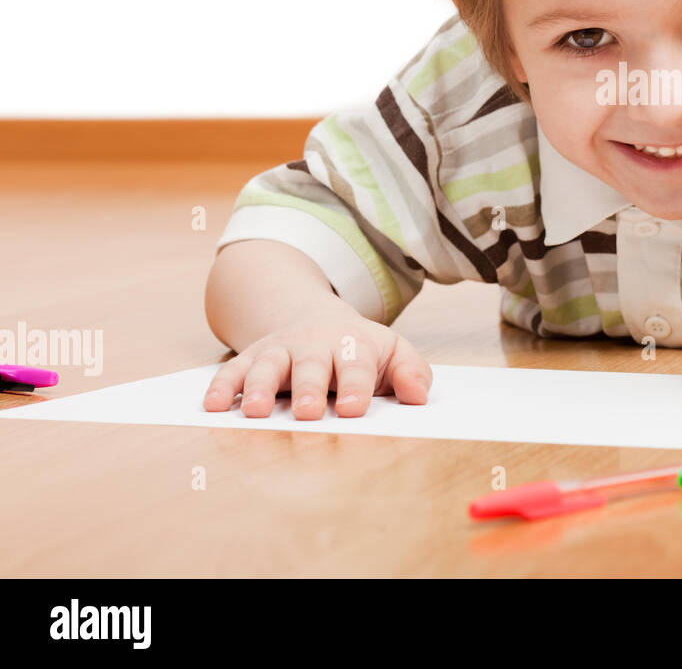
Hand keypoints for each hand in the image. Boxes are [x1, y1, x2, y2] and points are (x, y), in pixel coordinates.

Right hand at [202, 296, 432, 418]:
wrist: (317, 318)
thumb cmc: (360, 349)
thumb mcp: (392, 352)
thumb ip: (410, 372)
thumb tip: (419, 396)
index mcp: (353, 346)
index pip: (357, 366)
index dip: (356, 386)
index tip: (354, 409)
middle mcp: (314, 345)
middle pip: (311, 365)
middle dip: (310, 388)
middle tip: (309, 412)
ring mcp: (280, 350)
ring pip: (267, 366)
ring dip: (260, 387)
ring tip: (255, 411)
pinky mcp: (252, 358)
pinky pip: (231, 370)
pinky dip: (220, 386)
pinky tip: (212, 406)